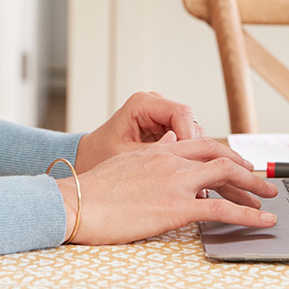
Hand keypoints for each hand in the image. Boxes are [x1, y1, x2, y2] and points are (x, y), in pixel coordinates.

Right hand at [58, 134, 277, 243]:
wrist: (78, 202)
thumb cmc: (91, 190)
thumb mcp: (120, 166)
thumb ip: (145, 161)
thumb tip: (159, 159)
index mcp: (156, 151)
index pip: (199, 144)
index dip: (222, 153)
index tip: (235, 163)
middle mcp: (170, 160)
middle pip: (219, 155)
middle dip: (245, 166)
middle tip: (262, 179)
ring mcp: (175, 182)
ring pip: (226, 175)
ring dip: (254, 186)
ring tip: (271, 197)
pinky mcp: (176, 207)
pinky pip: (222, 210)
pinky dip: (249, 215)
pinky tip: (265, 221)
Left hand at [75, 92, 203, 171]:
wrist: (89, 158)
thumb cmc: (101, 155)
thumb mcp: (127, 156)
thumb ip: (157, 154)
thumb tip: (188, 160)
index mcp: (142, 104)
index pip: (180, 113)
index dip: (190, 137)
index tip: (194, 164)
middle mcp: (155, 105)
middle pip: (190, 123)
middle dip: (196, 151)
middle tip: (199, 179)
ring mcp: (161, 116)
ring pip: (192, 133)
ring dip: (194, 157)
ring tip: (194, 183)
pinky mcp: (166, 129)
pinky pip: (186, 141)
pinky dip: (188, 159)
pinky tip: (187, 179)